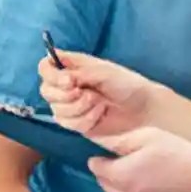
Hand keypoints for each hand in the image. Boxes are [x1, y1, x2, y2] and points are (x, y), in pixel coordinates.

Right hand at [39, 50, 158, 135]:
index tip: (69, 81)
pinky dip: (83, 120)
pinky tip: (99, 115)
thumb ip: (79, 71)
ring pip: (56, 110)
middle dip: (64, 95)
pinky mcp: (79, 124)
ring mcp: (73, 106)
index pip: (46, 67)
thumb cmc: (128, 85)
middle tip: (85, 93)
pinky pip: (68, 124)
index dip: (52, 74)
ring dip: (77, 108)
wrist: (144, 111)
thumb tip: (59, 69)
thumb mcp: (103, 72)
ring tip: (98, 103)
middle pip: (46, 90)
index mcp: (74, 67)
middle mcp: (70, 86)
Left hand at [87, 127, 190, 191]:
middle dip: (113, 175)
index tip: (115, 155)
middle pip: (105, 185)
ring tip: (146, 180)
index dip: (103, 159)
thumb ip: (118, 141)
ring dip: (122, 191)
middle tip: (135, 165)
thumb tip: (97, 142)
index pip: (95, 167)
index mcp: (120, 176)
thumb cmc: (177, 153)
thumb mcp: (147, 136)